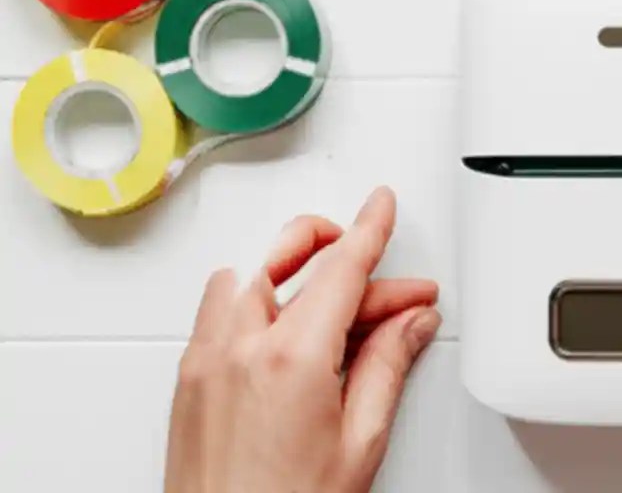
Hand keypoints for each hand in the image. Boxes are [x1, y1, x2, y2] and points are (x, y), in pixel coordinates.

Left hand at [164, 187, 439, 492]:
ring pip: (245, 278)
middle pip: (289, 260)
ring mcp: (205, 361)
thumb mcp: (360, 440)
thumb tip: (410, 322)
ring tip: (325, 294)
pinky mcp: (187, 380)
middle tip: (370, 256)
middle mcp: (239, 348)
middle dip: (334, 245)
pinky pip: (217, 311)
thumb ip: (388, 366)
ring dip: (287, 272)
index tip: (380, 206)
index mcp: (292, 358)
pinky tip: (280, 324)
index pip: (341, 268)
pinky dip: (252, 301)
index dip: (369, 229)